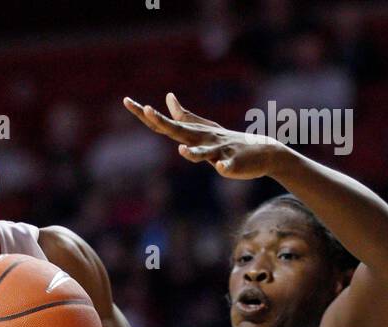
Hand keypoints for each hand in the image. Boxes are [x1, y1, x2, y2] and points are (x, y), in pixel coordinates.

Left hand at [124, 92, 284, 179]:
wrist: (261, 150)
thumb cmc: (227, 142)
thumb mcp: (203, 129)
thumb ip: (184, 117)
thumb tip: (169, 98)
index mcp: (194, 134)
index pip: (165, 124)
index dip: (146, 115)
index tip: (127, 102)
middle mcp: (204, 139)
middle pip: (180, 131)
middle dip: (163, 122)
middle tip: (146, 110)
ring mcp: (219, 151)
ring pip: (204, 153)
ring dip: (193, 152)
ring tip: (181, 151)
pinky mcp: (234, 163)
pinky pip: (228, 166)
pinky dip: (225, 167)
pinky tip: (221, 168)